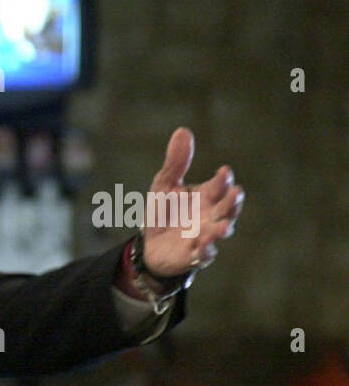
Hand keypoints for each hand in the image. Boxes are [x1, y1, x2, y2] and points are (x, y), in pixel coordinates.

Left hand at [141, 127, 242, 275]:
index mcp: (208, 196)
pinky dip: (205, 251)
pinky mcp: (194, 255)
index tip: (224, 171)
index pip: (220, 185)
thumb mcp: (165, 184)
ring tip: (223, 227)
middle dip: (233, 202)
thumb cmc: (165, 211)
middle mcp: (211, 215)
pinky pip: (203, 254)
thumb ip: (176, 162)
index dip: (223, 179)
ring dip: (222, 229)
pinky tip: (202, 247)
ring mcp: (205, 236)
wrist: (150, 244)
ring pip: (219, 232)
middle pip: (228, 208)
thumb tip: (183, 130)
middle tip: (236, 192)